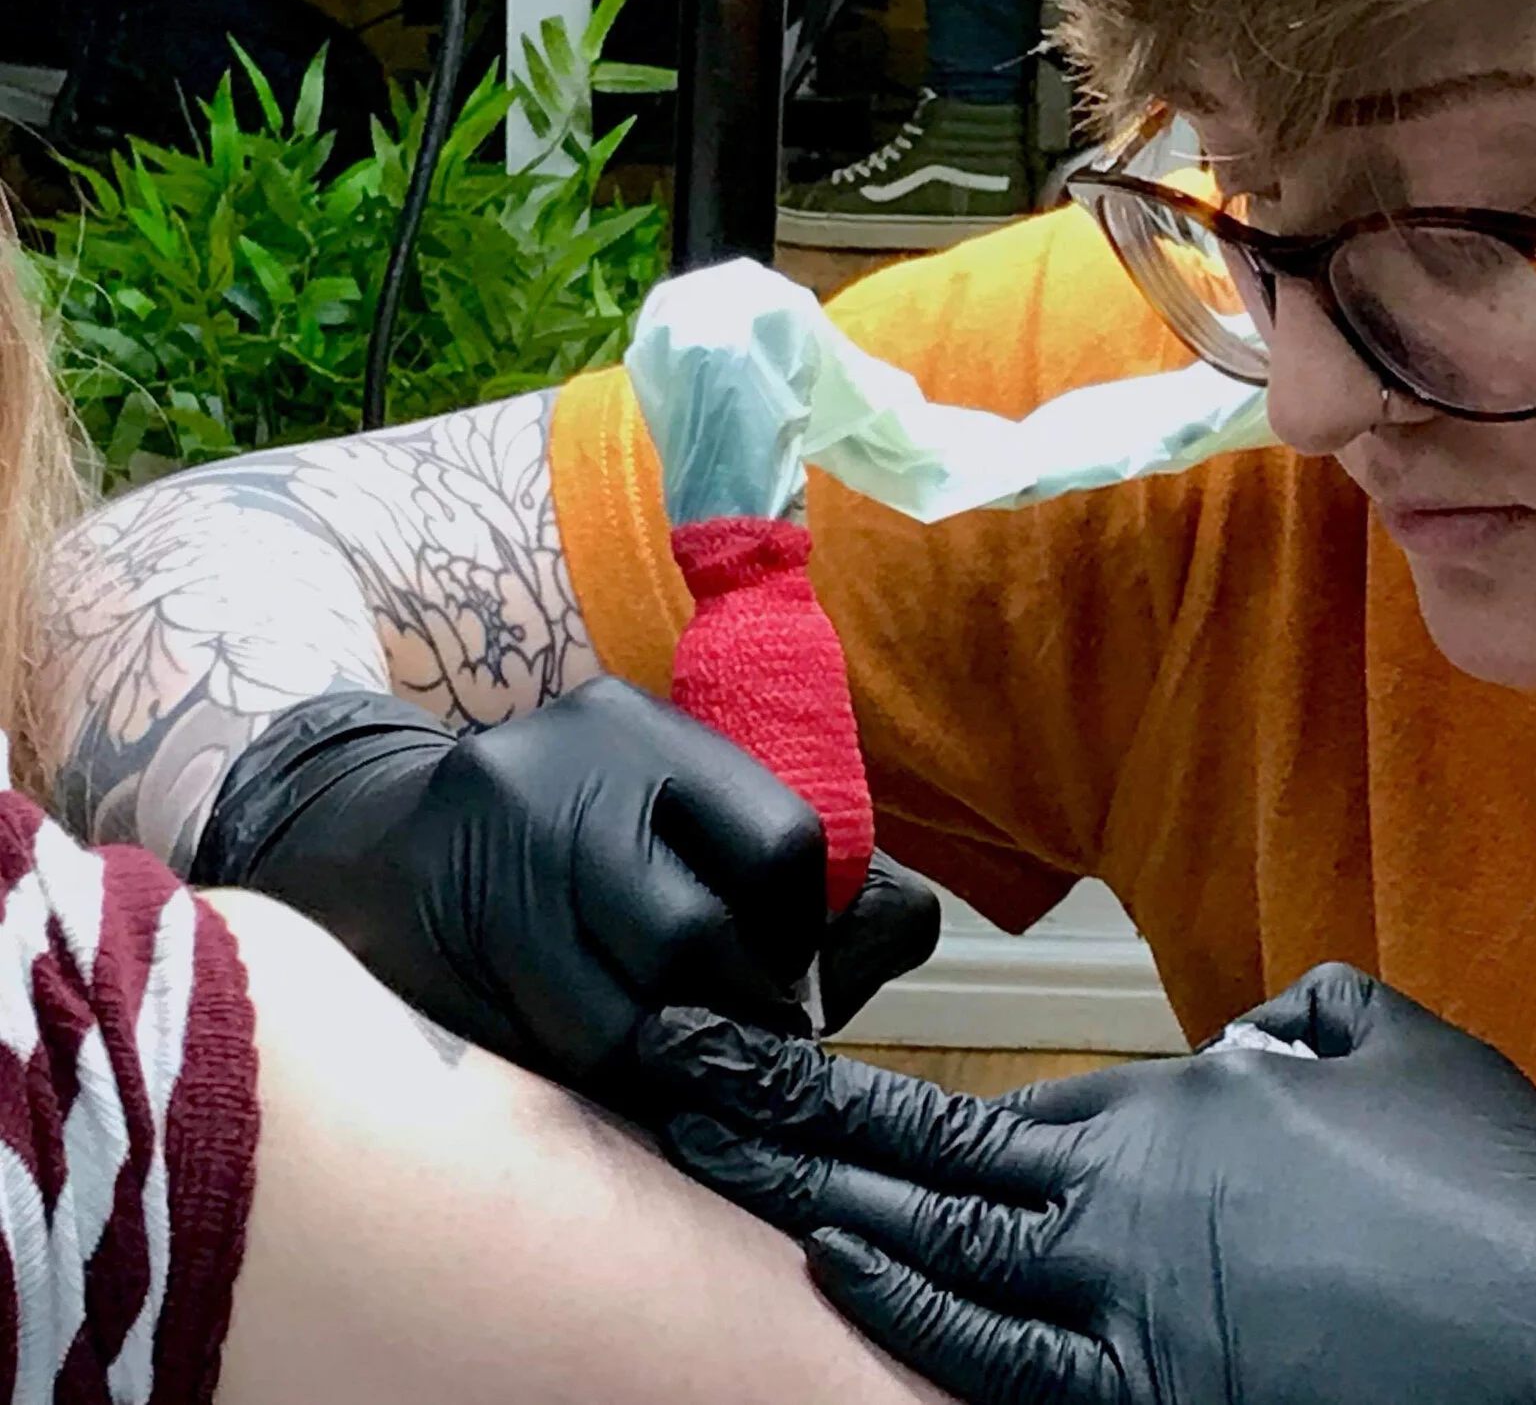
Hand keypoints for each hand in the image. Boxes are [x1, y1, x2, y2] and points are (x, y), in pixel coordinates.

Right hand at [195, 679, 925, 1092]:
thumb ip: (788, 876)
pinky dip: (610, 1079)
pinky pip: (556, 1048)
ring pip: (631, 1008)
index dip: (799, 933)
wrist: (356, 840)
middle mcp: (564, 772)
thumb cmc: (556, 849)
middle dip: (741, 1011)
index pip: (782, 843)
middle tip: (746, 1043)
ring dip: (681, 1062)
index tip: (786, 971)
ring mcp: (489, 854)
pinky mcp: (436, 940)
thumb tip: (907, 929)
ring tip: (690, 1067)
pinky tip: (617, 1073)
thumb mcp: (664, 818)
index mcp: (642, 728)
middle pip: (702, 937)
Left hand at [640, 962, 1535, 1404]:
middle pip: (910, 1154)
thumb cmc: (1496, 1193)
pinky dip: (905, 1307)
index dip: (852, 1078)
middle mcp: (1123, 1198)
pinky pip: (994, 1353)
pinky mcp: (1157, 1391)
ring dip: (805, 1196)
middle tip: (664, 1068)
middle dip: (773, 1110)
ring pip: (927, 1243)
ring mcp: (1127, 1301)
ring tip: (705, 1152)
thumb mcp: (1390, 1045)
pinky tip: (835, 1269)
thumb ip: (1294, 1027)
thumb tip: (1246, 1049)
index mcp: (1175, 1112)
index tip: (756, 1045)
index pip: (978, 1103)